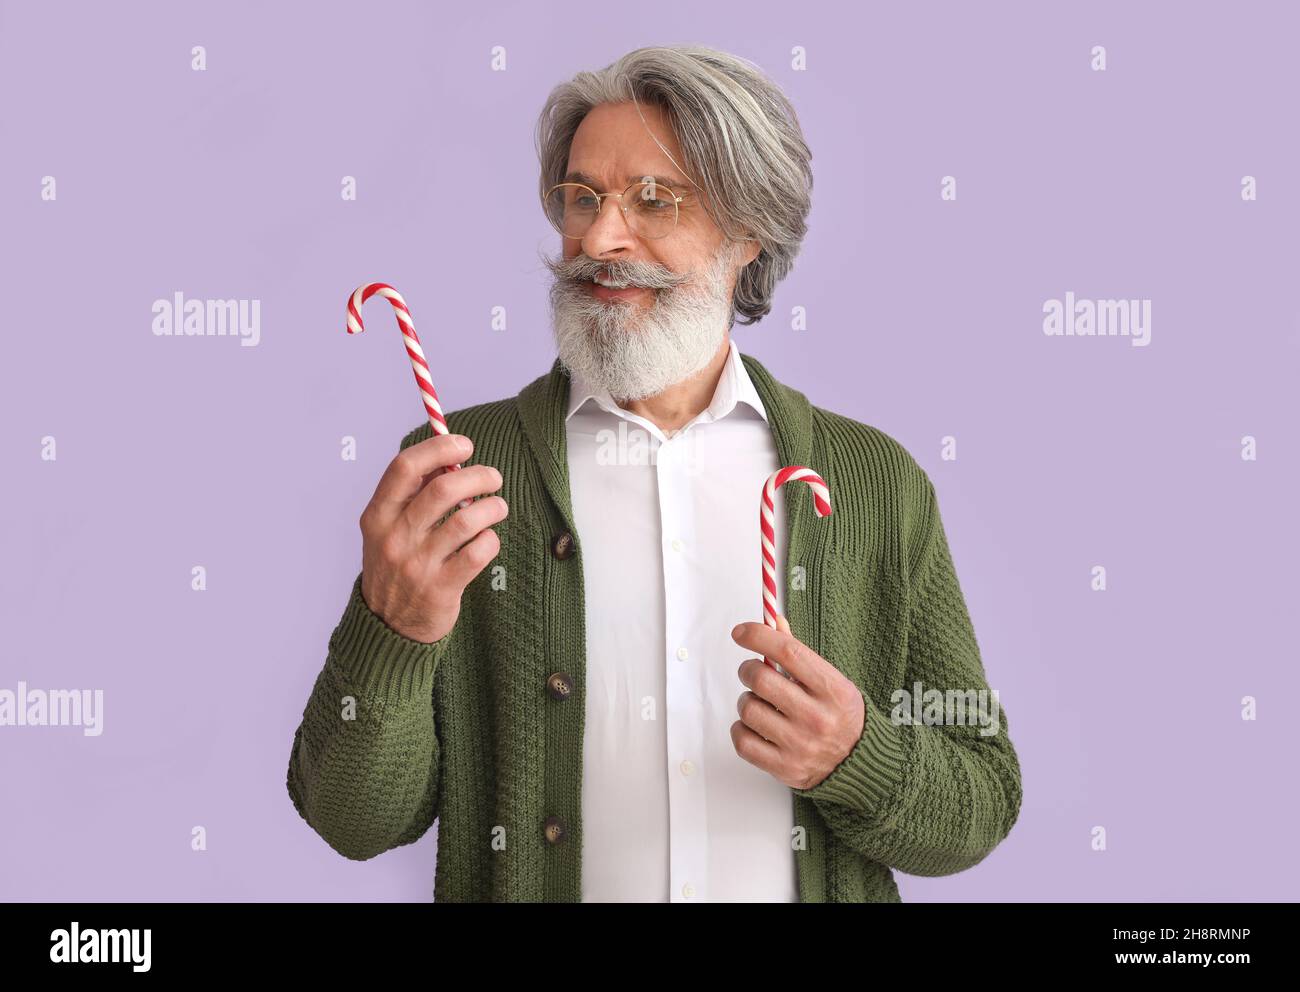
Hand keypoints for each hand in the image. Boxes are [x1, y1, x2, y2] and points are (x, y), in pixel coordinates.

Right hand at [359, 433, 507, 643]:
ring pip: (467, 519)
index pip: (405, 467)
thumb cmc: (396, 566)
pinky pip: (479, 552)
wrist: (388, 627)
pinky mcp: (442, 588)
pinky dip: (491, 539)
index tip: (464, 444)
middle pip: (443, 489)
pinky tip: (489, 539)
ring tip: (498, 507)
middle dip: (478, 475)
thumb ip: (411, 495)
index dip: (438, 448)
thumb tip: (448, 457)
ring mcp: (418, 565)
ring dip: (492, 507)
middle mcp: (395, 538)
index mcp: (377, 516)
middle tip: (493, 477)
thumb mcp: (387, 529)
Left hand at [729, 614, 865, 790]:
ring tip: (759, 703)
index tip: (740, 632)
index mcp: (833, 690)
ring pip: (748, 709)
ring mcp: (800, 745)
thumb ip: (800, 654)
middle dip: (748, 670)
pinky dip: (741, 729)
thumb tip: (774, 622)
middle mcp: (817, 718)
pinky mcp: (784, 767)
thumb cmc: (839, 715)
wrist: (858, 764)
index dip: (759, 636)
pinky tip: (755, 726)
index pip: (789, 652)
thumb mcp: (831, 681)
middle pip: (761, 679)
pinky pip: (742, 740)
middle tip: (751, 671)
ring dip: (746, 701)